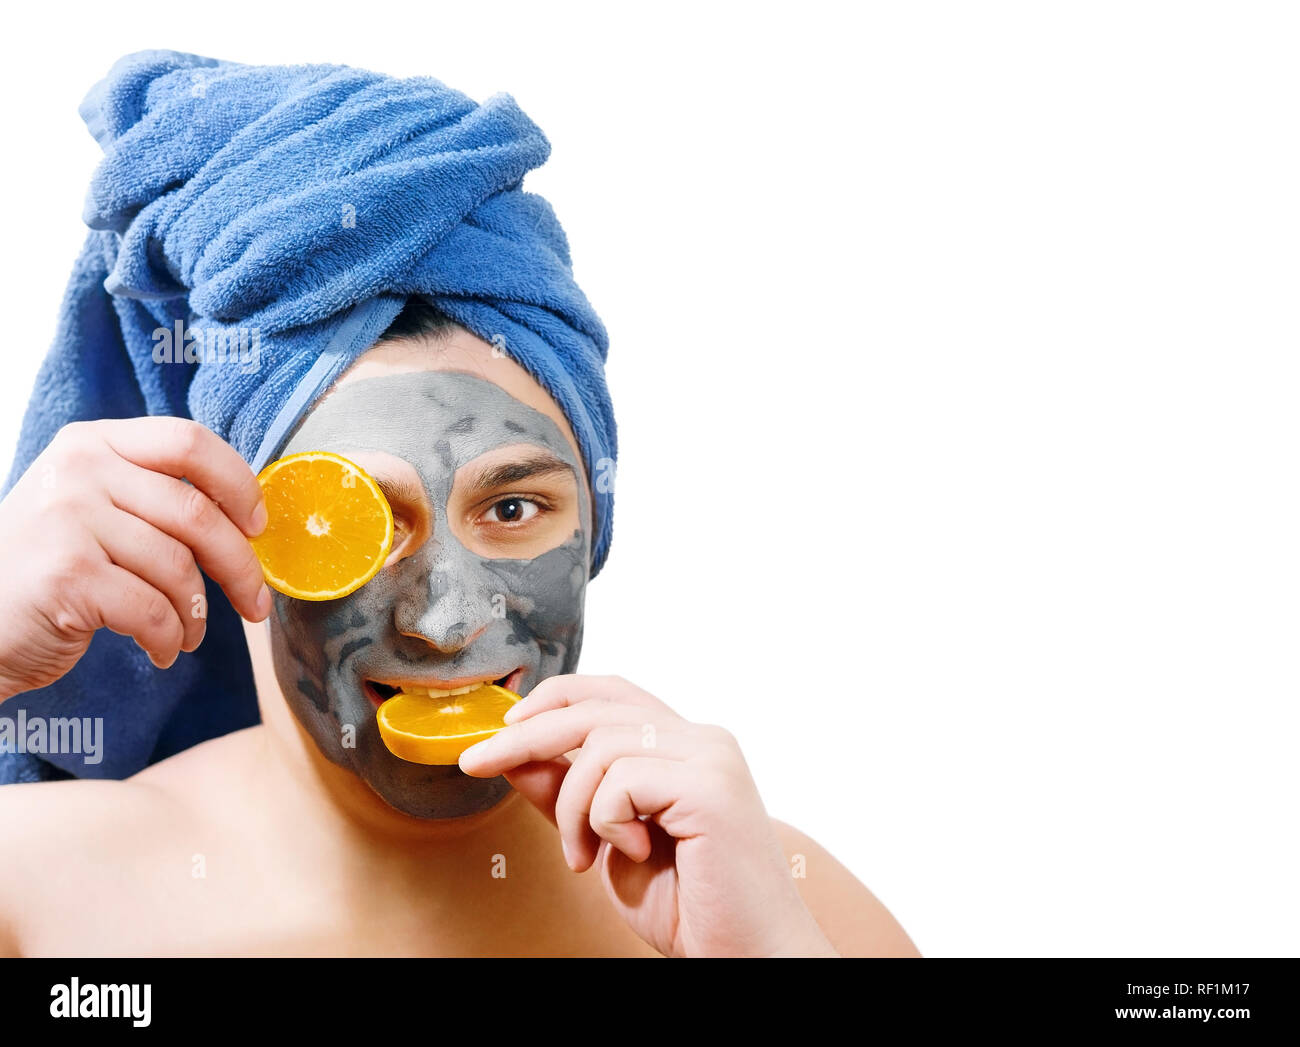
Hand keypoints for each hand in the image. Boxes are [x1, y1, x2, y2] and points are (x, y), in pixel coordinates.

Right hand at [0, 417, 270, 699]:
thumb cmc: (50, 568)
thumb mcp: (91, 507)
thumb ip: (153, 496)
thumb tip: (248, 522)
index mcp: (92, 442)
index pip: (189, 442)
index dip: (238, 485)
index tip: (258, 526)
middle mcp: (79, 471)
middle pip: (196, 513)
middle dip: (240, 567)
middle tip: (255, 603)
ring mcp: (68, 520)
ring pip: (179, 567)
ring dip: (197, 614)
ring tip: (189, 634)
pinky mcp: (67, 576)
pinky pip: (153, 610)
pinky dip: (170, 638)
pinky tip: (163, 650)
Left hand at [458, 674, 837, 956]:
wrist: (749, 959)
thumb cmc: (690, 908)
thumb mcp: (608, 842)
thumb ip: (570, 795)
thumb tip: (516, 754)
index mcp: (685, 745)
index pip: (609, 692)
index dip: (552, 700)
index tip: (502, 730)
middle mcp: (703, 739)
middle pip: (593, 709)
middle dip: (523, 737)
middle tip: (476, 764)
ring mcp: (711, 759)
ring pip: (599, 747)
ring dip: (571, 808)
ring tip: (584, 856)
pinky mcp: (711, 788)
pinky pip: (621, 781)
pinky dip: (604, 821)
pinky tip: (631, 853)